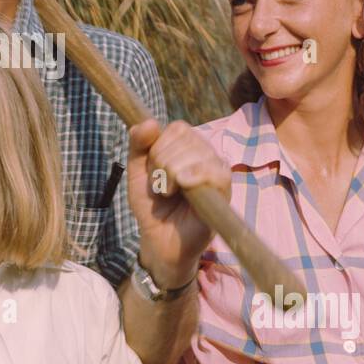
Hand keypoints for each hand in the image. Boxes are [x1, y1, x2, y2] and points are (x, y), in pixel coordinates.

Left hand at [126, 118, 231, 284]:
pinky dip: (194, 176)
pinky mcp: (225, 193)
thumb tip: (149, 122)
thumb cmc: (152, 207)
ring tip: (169, 193)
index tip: (152, 173)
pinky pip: (217, 172)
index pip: (178, 128)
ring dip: (172, 174)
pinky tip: (183, 186)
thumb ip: (139, 145)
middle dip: (161, 163)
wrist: (159, 241)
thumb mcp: (137, 172)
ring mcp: (218, 173)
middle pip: (186, 138)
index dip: (158, 147)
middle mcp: (207, 156)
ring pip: (197, 153)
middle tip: (161, 187)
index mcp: (188, 148)